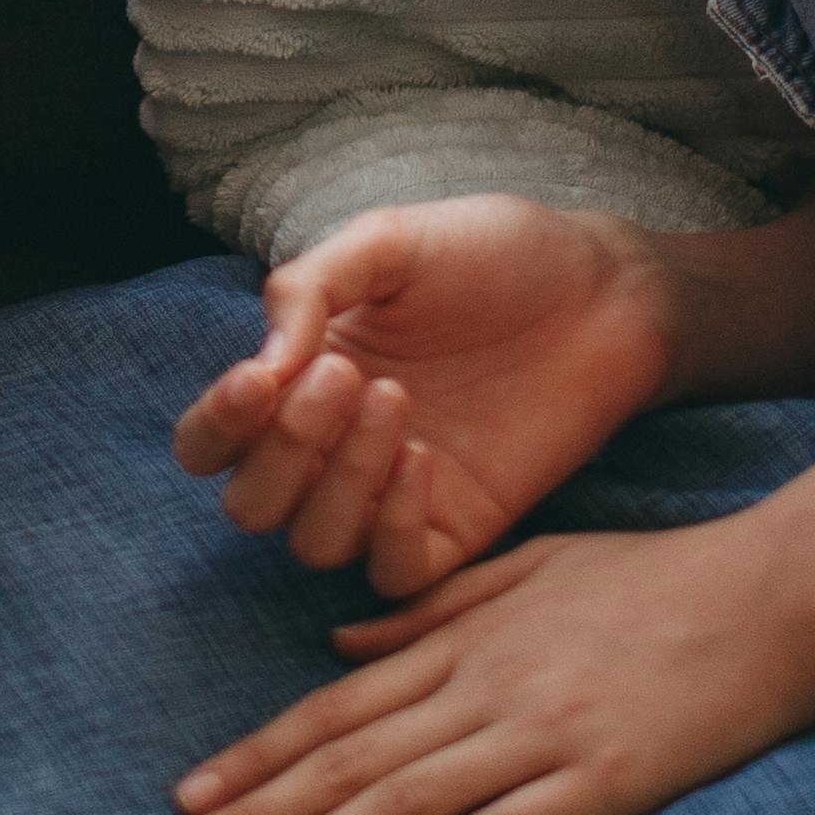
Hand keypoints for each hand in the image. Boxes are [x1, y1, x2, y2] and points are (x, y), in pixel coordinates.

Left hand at [160, 516, 814, 814]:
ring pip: (399, 801)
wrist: (771, 595)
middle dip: (253, 813)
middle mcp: (483, 686)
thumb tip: (338, 650)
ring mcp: (537, 737)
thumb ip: (430, 610)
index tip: (190, 794)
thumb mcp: (531, 566)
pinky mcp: (596, 785)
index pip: (334, 708)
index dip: (256, 754)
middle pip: (345, 761)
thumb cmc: (656, 579)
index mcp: (463, 635)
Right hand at [173, 198, 685, 596]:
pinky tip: (423, 458)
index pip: (211, 442)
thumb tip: (261, 367)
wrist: (603, 288)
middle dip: (281, 449)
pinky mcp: (456, 529)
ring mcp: (393, 495)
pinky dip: (388, 525)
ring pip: (314, 542)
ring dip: (338, 479)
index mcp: (300, 379)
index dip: (215, 426)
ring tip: (396, 400)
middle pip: (250, 504)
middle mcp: (333, 448)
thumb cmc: (493, 254)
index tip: (257, 379)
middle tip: (347, 376)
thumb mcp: (387, 242)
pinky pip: (391, 571)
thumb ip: (307, 289)